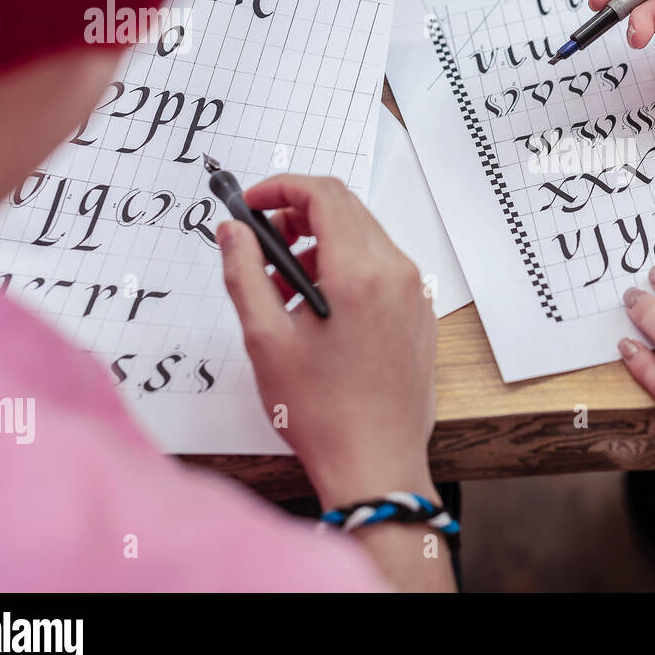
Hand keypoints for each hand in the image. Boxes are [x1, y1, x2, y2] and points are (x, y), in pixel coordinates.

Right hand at [218, 175, 437, 510]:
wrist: (376, 465)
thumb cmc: (323, 413)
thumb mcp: (266, 339)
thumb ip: (244, 274)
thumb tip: (234, 233)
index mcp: (362, 272)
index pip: (324, 194)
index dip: (280, 189)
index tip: (251, 205)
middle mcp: (398, 273)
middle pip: (347, 210)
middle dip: (298, 216)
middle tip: (260, 246)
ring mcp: (416, 293)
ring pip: (365, 238)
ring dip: (321, 246)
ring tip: (284, 291)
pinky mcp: (421, 314)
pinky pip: (383, 268)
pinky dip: (347, 269)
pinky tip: (318, 310)